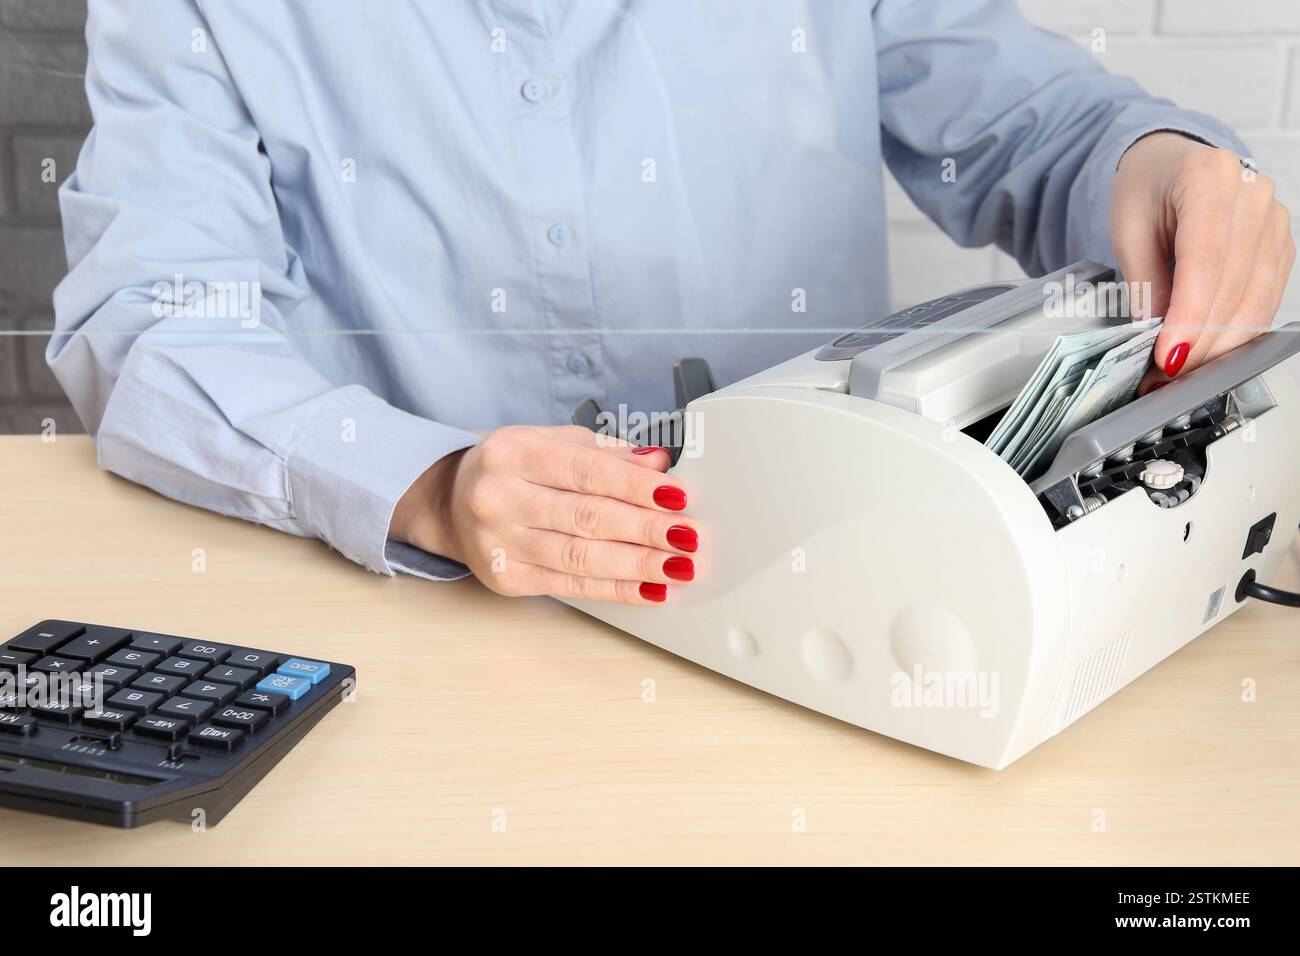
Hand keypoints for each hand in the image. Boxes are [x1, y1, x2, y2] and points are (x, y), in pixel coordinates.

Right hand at [391, 426, 697, 604]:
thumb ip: (604, 453)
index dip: (635, 486)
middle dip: (646, 529)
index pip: (585, 471)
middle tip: (688, 536)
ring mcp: (500, 543)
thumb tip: (657, 464)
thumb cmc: (510, 470)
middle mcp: (499, 499)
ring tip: (678, 566)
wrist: (450, 504)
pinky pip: (572, 586)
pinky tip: (649, 589)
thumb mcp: (549, 443)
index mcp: (512, 454)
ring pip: (581, 557)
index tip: (677, 495)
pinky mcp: (507, 579)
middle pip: (586, 517)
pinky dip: (617, 589)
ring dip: (638, 565)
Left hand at [1111, 132, 1294, 390]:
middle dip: (1199, 340)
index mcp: (1209, 179)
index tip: (1169, 357)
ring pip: (1256, 300)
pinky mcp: (1282, 246)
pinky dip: (1236, 332)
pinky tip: (1207, 350)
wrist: (1172, 164)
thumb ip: (1143, 281)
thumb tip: (1154, 337)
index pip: (1205, 262)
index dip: (1189, 317)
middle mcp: (1253, 196)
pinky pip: (1266, 300)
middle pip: (1234, 286)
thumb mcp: (1127, 230)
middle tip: (1162, 375)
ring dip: (1218, 345)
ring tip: (1180, 369)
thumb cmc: (1147, 190)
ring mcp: (1275, 221)